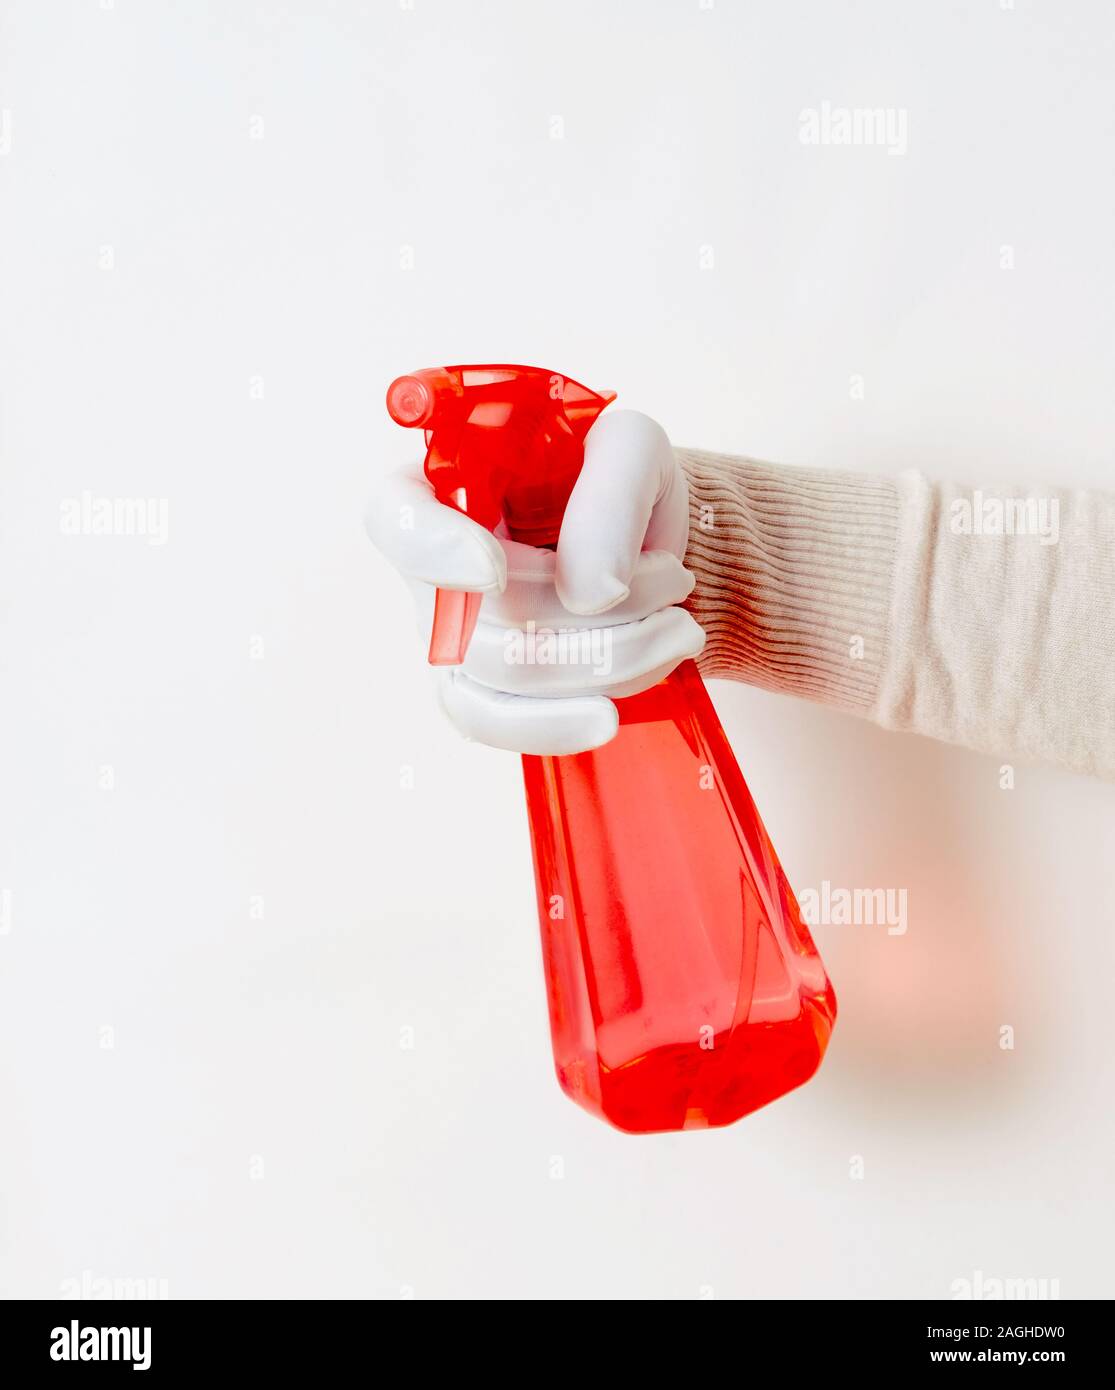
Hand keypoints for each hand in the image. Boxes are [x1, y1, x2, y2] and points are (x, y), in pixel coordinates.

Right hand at [366, 410, 703, 754]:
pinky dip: (560, 724)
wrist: (650, 546)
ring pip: (503, 675)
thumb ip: (609, 499)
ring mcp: (453, 638)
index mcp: (444, 486)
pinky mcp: (485, 692)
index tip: (494, 567)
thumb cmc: (622, 484)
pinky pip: (498, 725)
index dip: (431, 549)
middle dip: (594, 609)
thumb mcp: (633, 453)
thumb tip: (591, 595)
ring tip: (680, 630)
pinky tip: (610, 714)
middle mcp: (432, 568)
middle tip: (676, 579)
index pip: (394, 517)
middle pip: (477, 613)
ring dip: (606, 660)